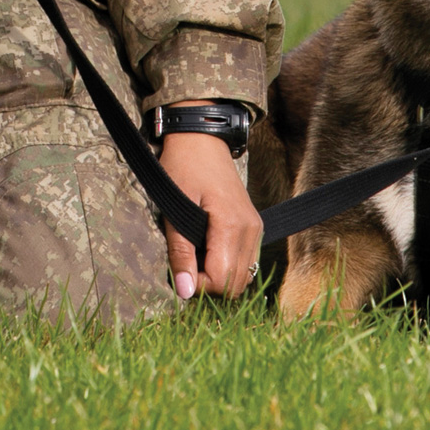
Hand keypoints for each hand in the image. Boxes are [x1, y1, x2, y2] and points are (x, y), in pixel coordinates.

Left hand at [158, 111, 262, 300]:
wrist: (201, 138)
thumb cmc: (183, 166)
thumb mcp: (174, 208)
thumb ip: (180, 252)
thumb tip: (184, 291)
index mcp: (231, 225)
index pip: (222, 280)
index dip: (199, 286)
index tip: (180, 272)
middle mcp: (250, 229)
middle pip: (235, 284)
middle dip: (209, 284)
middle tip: (186, 265)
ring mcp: (254, 227)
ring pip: (244, 276)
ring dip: (219, 276)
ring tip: (196, 256)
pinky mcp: (253, 225)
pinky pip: (246, 261)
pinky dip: (228, 266)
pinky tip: (208, 250)